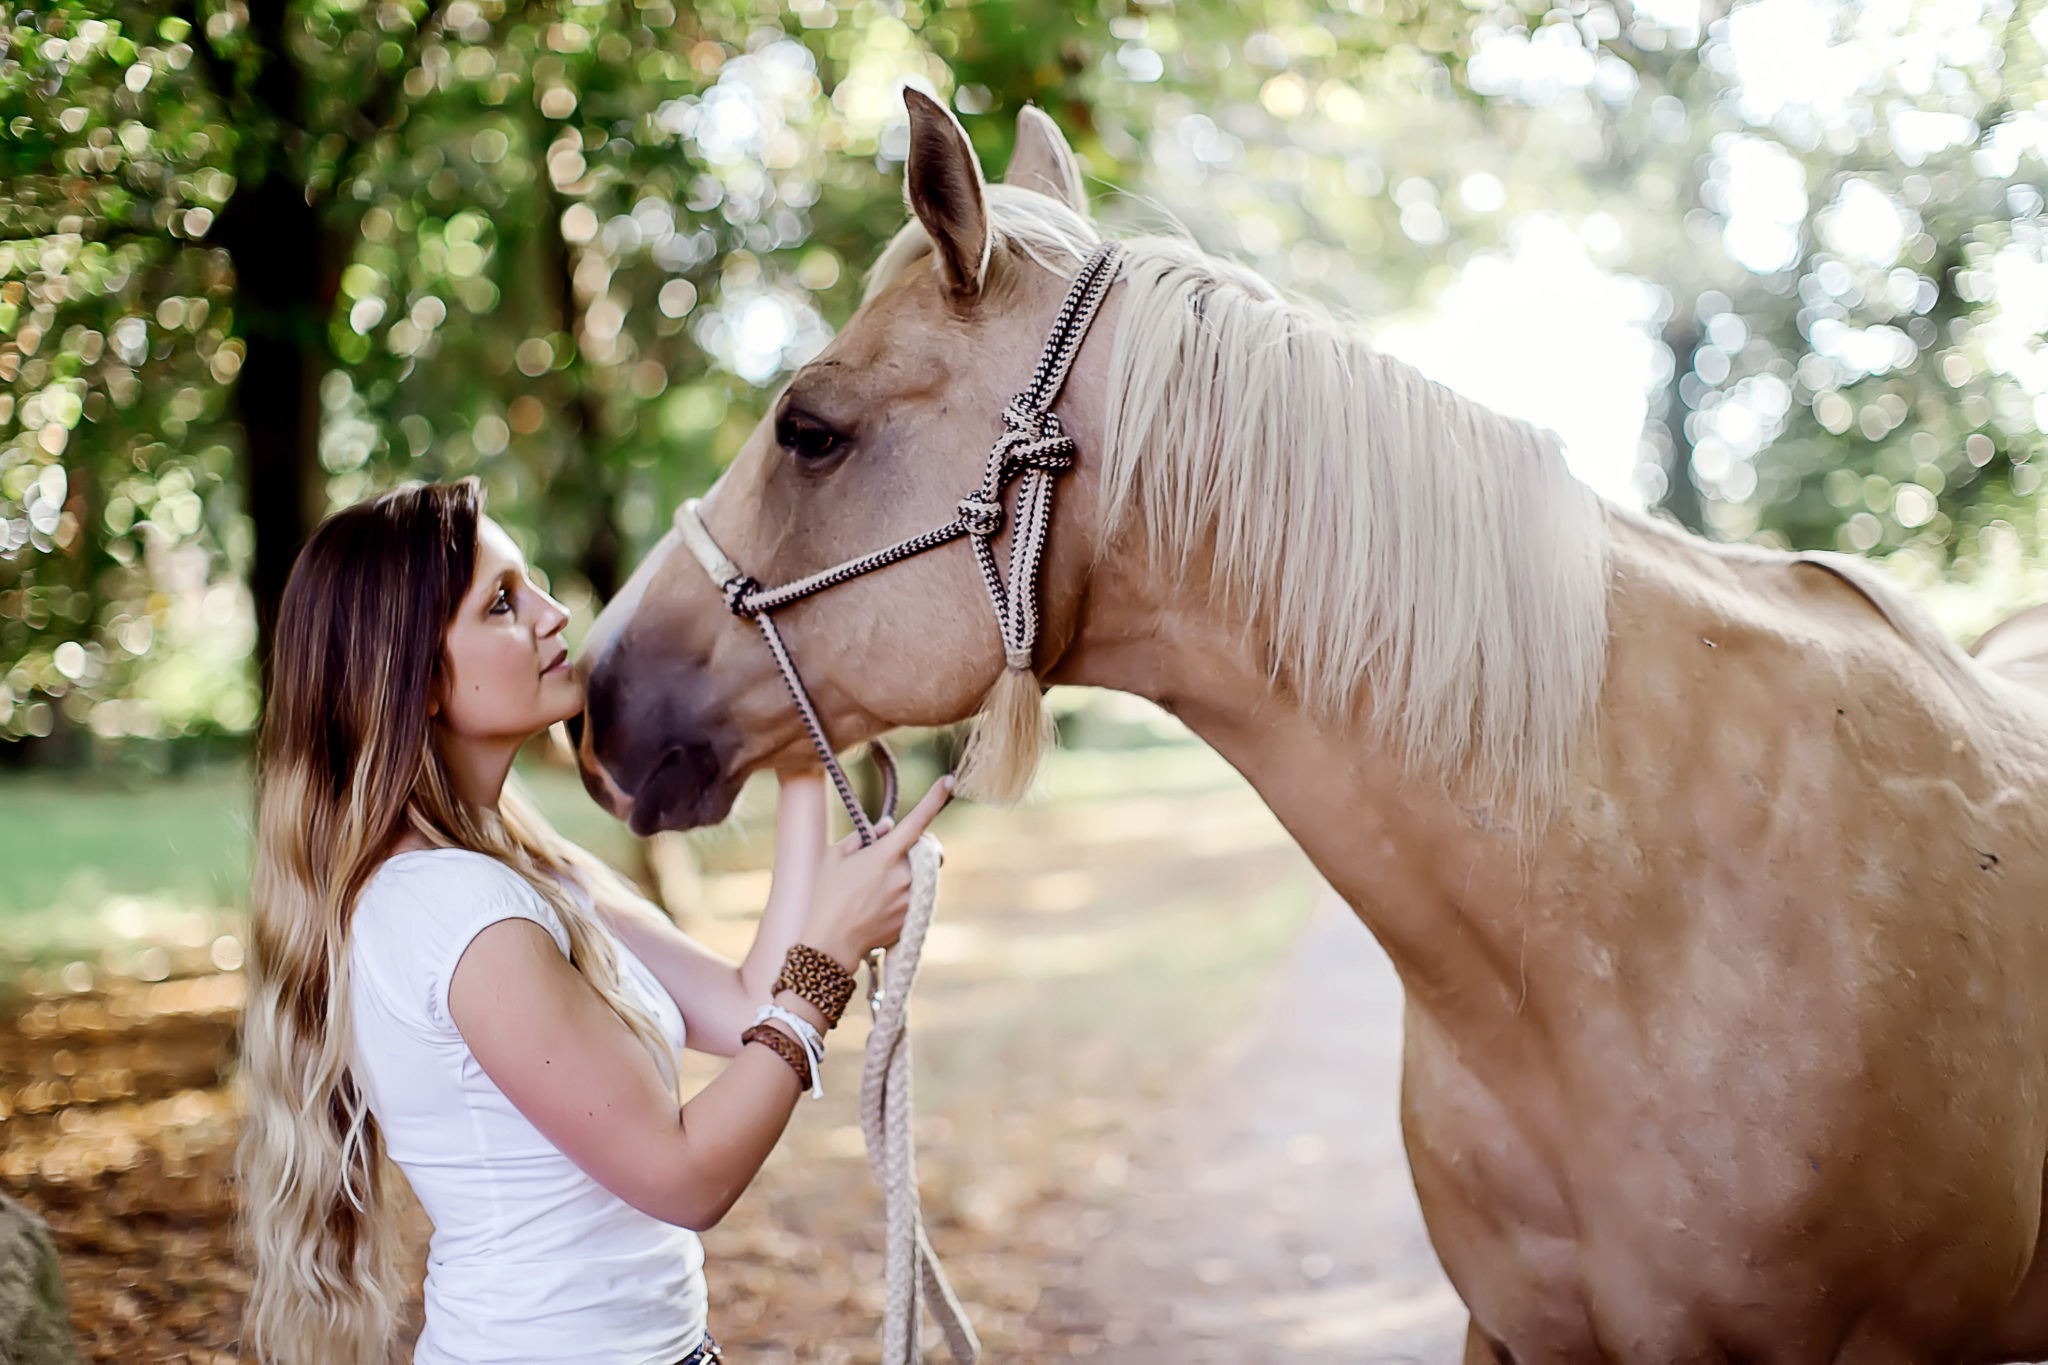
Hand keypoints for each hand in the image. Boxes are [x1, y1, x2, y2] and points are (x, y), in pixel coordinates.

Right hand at [800, 775, 953, 969]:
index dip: (934, 799)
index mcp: (885, 856)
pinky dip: (906, 892)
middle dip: (914, 846)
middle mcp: (905, 875)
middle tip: (885, 857)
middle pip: (926, 849)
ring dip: (909, 870)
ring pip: (923, 872)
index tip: (949, 780)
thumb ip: (864, 836)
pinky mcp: (914, 915)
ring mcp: (913, 897)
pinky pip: (919, 894)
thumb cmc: (828, 896)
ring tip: (877, 886)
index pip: (916, 821)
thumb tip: (888, 827)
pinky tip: (880, 903)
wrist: (833, 943)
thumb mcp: (835, 857)